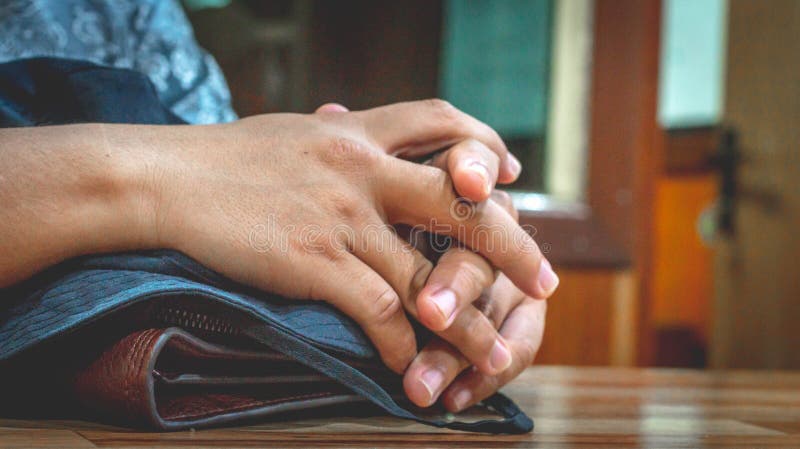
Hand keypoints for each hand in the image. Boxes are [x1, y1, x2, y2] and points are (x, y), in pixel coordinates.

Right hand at [146, 100, 551, 373]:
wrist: (161, 178)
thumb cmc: (224, 159)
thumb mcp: (294, 135)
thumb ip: (340, 140)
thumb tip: (360, 133)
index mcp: (358, 135)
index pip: (439, 120)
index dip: (481, 143)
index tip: (505, 173)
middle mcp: (361, 171)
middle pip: (460, 204)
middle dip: (512, 246)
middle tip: (546, 281)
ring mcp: (341, 217)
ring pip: (426, 275)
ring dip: (464, 323)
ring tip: (493, 355)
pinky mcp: (314, 260)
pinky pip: (377, 309)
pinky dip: (401, 343)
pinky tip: (409, 364)